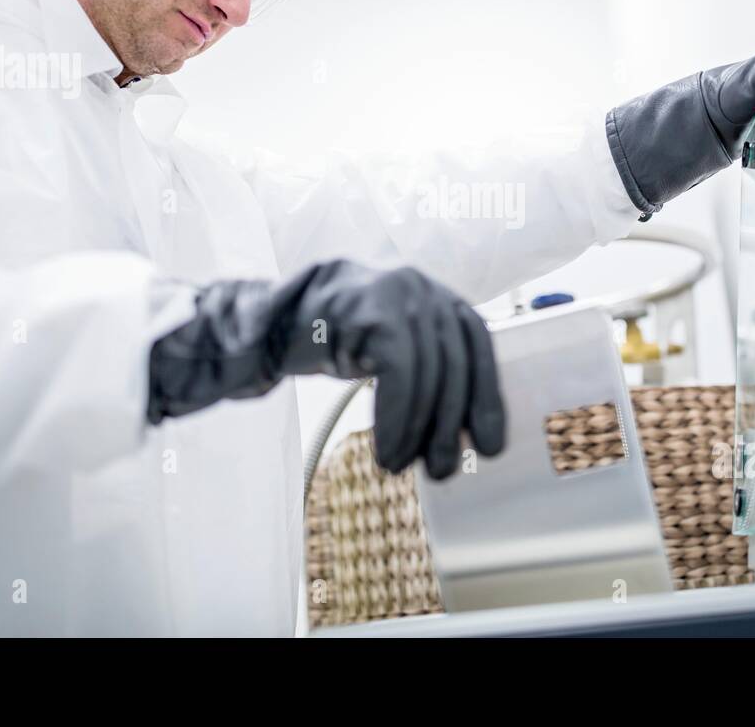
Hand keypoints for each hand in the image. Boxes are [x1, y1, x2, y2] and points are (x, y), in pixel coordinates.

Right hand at [147, 259, 505, 478]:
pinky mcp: (371, 306)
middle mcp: (421, 285)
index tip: (490, 445)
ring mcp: (396, 290)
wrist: (264, 322)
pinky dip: (397, 418)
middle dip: (451, 423)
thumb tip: (464, 434)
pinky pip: (400, 370)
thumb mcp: (388, 349)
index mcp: (434, 293)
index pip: (476, 343)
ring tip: (403, 466)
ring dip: (419, 428)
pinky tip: (387, 451)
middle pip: (454, 361)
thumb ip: (425, 371)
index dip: (487, 395)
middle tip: (442, 470)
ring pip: (428, 369)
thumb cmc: (332, 341)